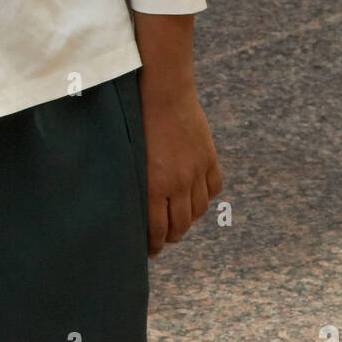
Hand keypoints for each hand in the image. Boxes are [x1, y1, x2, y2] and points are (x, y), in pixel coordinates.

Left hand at [138, 85, 222, 257]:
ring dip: (188, 219)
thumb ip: (133, 181)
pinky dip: (206, 196)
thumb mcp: (128, 153)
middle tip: (162, 238)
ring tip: (179, 219)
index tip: (149, 251)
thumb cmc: (136, 118)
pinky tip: (196, 195)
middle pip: (179, 226)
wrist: (163, 90)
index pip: (155, 230)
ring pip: (198, 211)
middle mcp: (177, 183)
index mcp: (152, 185)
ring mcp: (196, 171)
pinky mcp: (209, 158)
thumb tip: (130, 206)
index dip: (153, 245)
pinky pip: (213, 189)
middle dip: (169, 237)